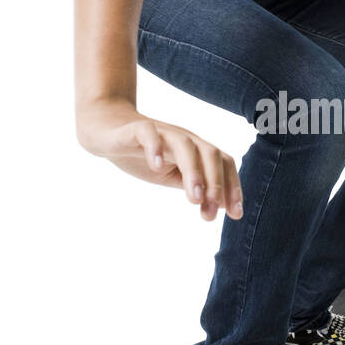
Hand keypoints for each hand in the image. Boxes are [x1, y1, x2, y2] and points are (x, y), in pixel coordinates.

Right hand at [78, 103, 242, 221]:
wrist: (108, 131)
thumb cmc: (147, 155)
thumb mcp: (175, 176)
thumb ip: (198, 187)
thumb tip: (223, 207)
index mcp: (197, 150)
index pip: (224, 163)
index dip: (232, 187)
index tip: (235, 215)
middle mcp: (184, 139)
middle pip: (210, 154)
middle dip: (215, 184)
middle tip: (211, 213)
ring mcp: (162, 132)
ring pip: (185, 145)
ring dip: (194, 171)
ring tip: (194, 198)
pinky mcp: (135, 129)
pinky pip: (148, 133)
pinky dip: (155, 147)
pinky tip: (157, 166)